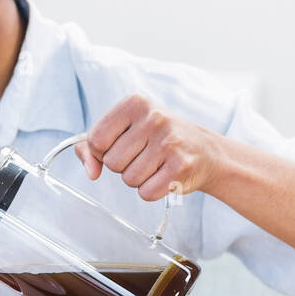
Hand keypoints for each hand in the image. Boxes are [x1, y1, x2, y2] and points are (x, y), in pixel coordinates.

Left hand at [75, 93, 223, 200]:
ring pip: (128, 179)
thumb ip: (89, 147)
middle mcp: (154, 118)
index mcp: (135, 103)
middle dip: (122, 165)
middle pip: (112, 162)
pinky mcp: (182, 166)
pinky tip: (165, 175)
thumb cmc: (154, 139)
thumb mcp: (121, 130)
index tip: (119, 145)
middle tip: (143, 155)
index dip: (101, 151)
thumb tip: (91, 172)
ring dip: (138, 178)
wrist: (205, 151)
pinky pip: (146, 192)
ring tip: (156, 164)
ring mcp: (170, 141)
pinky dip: (152, 190)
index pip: (96, 139)